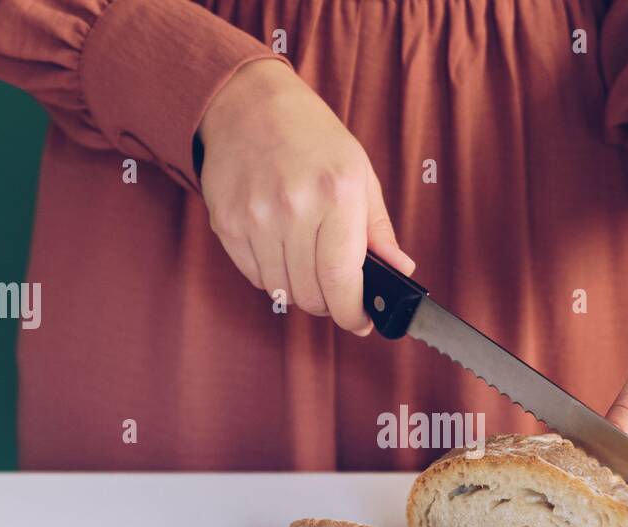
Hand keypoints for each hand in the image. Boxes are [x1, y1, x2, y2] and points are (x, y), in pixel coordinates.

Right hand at [197, 60, 414, 333]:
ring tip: (308, 261)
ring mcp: (254, 217)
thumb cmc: (311, 137)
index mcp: (336, 194)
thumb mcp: (359, 174)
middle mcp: (293, 207)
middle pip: (311, 294)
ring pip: (282, 291)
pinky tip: (280, 247)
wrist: (247, 102)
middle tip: (337, 290)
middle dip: (330, 303)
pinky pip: (255, 276)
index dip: (353, 314)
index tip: (361, 322)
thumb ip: (379, 231)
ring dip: (301, 289)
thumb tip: (401, 273)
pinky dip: (272, 274)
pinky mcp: (226, 223)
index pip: (341, 280)